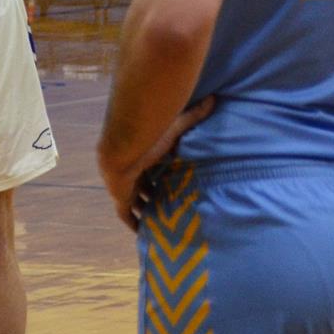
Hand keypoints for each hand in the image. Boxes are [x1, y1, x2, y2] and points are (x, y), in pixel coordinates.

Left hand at [100, 96, 215, 231]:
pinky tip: (146, 233)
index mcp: (143, 153)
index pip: (153, 165)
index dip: (163, 172)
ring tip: (166, 221)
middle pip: (145, 184)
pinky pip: (127, 216)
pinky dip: (136, 224)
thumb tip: (213, 99)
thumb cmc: (149, 136)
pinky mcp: (120, 199)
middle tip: (175, 205)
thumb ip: (193, 115)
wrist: (122, 149)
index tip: (178, 180)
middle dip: (157, 193)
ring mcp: (125, 185)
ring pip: (138, 201)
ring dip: (149, 209)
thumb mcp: (175, 127)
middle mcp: (133, 169)